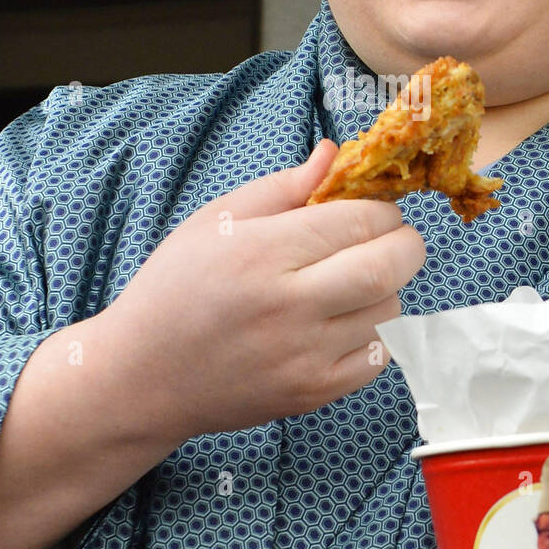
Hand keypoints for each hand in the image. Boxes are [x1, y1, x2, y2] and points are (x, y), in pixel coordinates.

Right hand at [96, 139, 426, 442]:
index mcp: (262, 252)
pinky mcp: (313, 393)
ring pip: (392, 309)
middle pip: (391, 265)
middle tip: (389, 237)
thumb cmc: (176, 288)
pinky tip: (344, 320)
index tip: (370, 209)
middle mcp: (289, 306)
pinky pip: (380, 355)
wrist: (144, 376)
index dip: (380, 208)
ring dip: (386, 287)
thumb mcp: (216, 221)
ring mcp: (305, 356)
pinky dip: (376, 332)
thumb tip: (335, 155)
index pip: (360, 220)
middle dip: (404, 242)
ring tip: (351, 280)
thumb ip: (283, 187)